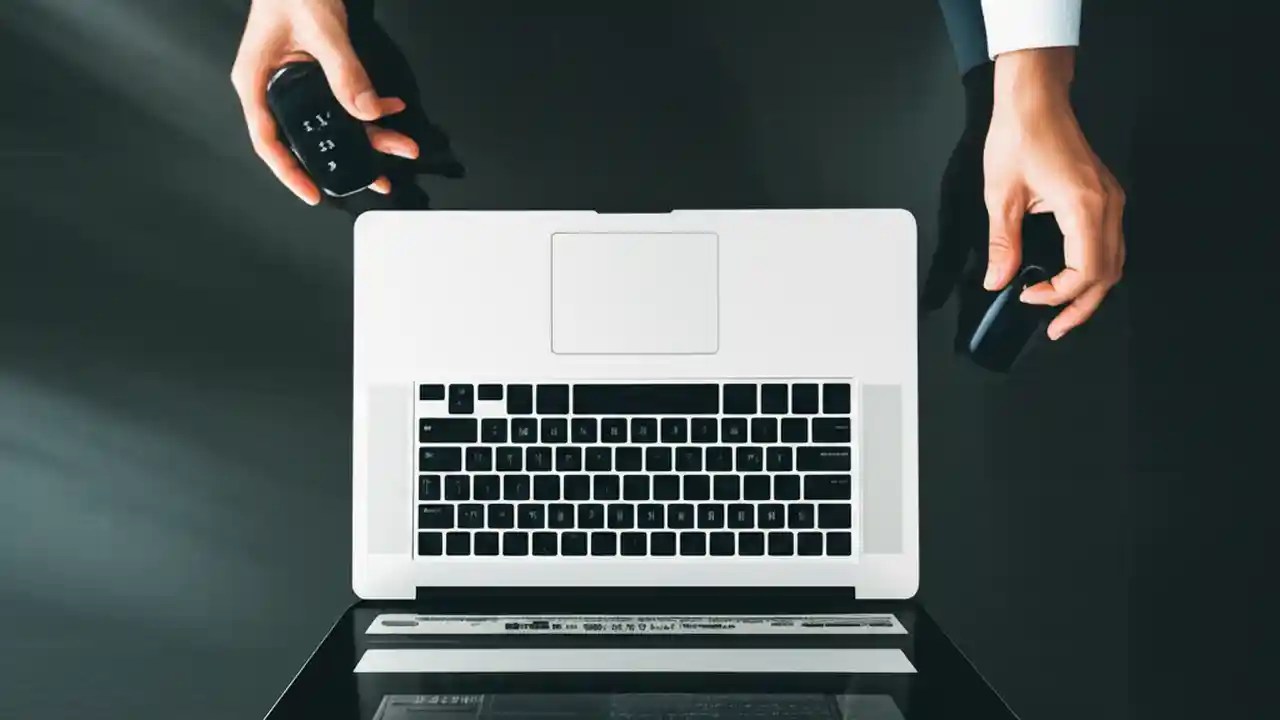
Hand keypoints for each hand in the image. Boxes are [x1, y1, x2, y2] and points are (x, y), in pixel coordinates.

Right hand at [231, 0, 419, 204]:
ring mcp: (295, 80)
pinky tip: (392, 108)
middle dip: (348, 156)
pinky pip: (342, 98)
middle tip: (377, 177)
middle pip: (309, 135)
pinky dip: (369, 105)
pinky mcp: (316, 72)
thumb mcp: (321, 30)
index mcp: (256, 80)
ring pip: (333, 120)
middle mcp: (273, 86)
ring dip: (368, 133)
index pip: (268, 140)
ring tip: (400, 146)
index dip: (289, 172)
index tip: (313, 193)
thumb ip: (345, 72)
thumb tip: (367, 110)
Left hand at [983, 48, 1124, 339]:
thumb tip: (998, 279)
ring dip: (1091, 290)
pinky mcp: (1104, 194)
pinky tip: (1073, 278)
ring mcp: (1109, 198)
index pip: (1085, 271)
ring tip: (1064, 311)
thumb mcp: (1001, 196)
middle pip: (1108, 273)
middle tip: (1056, 328)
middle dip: (1082, 306)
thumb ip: (1003, 244)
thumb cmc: (1020, 134)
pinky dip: (1094, 267)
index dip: (1059, 294)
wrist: (1035, 100)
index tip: (1029, 296)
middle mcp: (1106, 203)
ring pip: (1114, 260)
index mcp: (1083, 206)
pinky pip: (1109, 241)